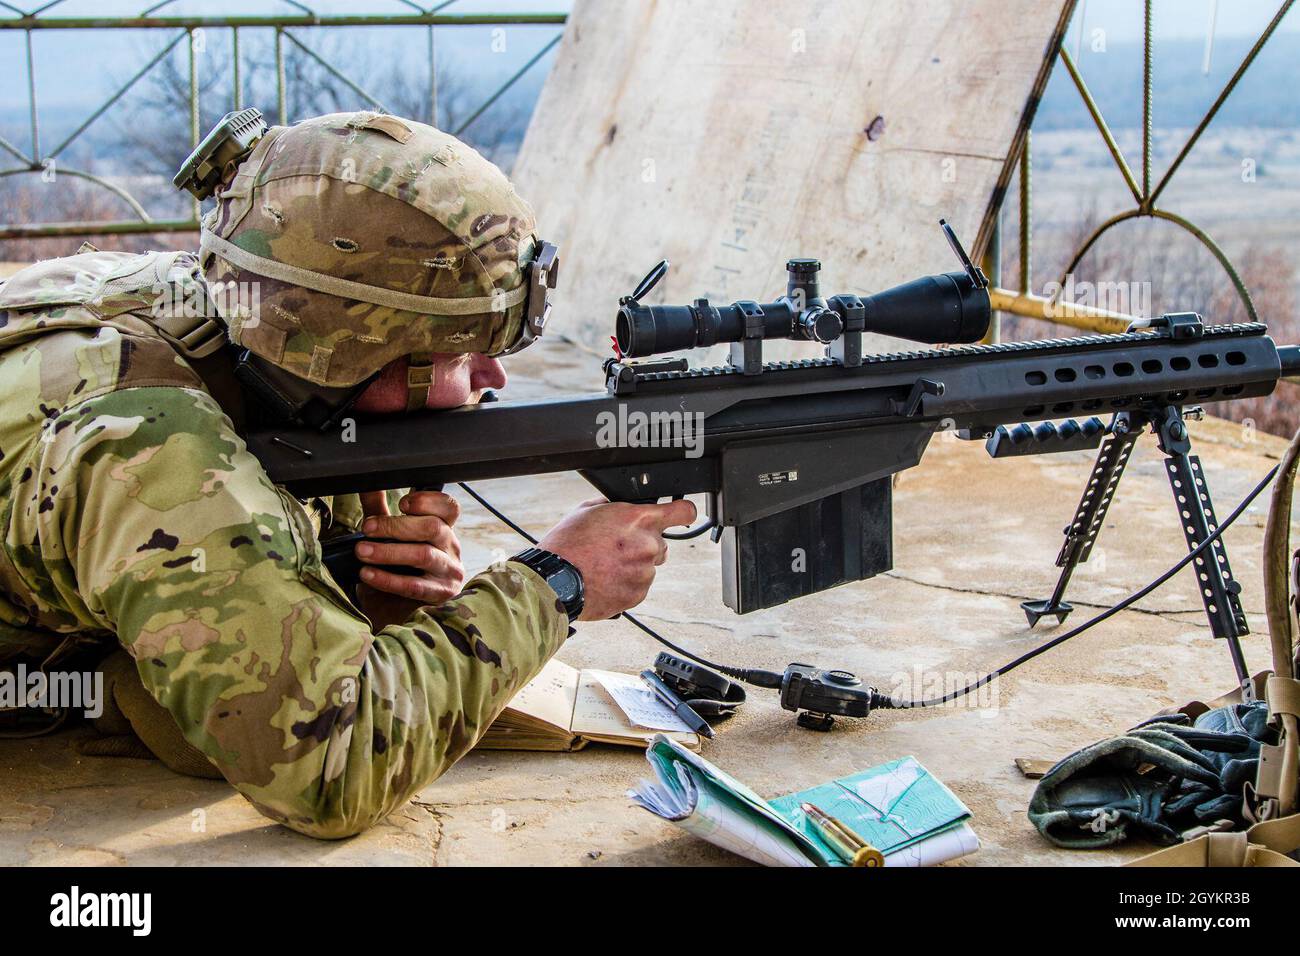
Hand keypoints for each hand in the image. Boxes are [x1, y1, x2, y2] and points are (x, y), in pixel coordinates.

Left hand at [355, 490, 465, 616]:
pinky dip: (388, 579)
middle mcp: (451, 548)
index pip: (449, 507)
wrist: (397, 613)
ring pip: (423, 555)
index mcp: (443, 529)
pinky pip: (414, 586)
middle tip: (367, 529)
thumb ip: (379, 509)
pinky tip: (368, 575)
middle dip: (396, 526)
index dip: (428, 501)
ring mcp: (449, 573)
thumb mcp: (388, 537)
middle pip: (433, 527)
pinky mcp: (440, 596)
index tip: (402, 504)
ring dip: (388, 552)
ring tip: (361, 552)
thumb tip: (366, 481)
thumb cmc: (397, 570)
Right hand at [537, 498, 696, 620]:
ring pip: (647, 566)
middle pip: (660, 543)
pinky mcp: (638, 594)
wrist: (555, 581)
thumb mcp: (588, 511)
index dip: (683, 512)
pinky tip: (604, 580)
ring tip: (603, 566)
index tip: (682, 513)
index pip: (683, 511)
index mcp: (639, 519)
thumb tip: (622, 508)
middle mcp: (648, 545)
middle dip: (643, 545)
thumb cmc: (568, 544)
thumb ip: (615, 508)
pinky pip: (638, 585)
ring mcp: (645, 572)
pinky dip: (625, 583)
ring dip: (632, 566)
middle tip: (616, 549)